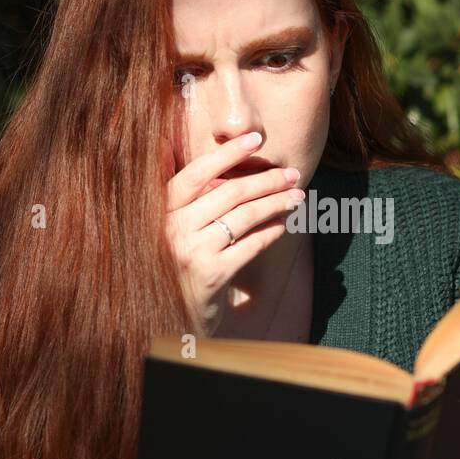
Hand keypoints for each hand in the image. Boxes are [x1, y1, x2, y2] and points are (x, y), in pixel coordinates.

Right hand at [163, 131, 304, 336]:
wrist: (170, 319)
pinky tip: (284, 224)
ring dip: (276, 204)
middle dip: (267, 181)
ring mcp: (191, 252)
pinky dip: (271, 232)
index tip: (256, 139)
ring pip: (244, 216)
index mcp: (162, 212)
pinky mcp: (212, 275)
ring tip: (297, 197)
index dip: (227, 153)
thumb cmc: (178, 269)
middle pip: (230, 193)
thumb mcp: (175, 232)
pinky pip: (251, 244)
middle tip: (291, 175)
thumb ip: (189, 201)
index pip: (195, 173)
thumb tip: (209, 162)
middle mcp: (173, 229)